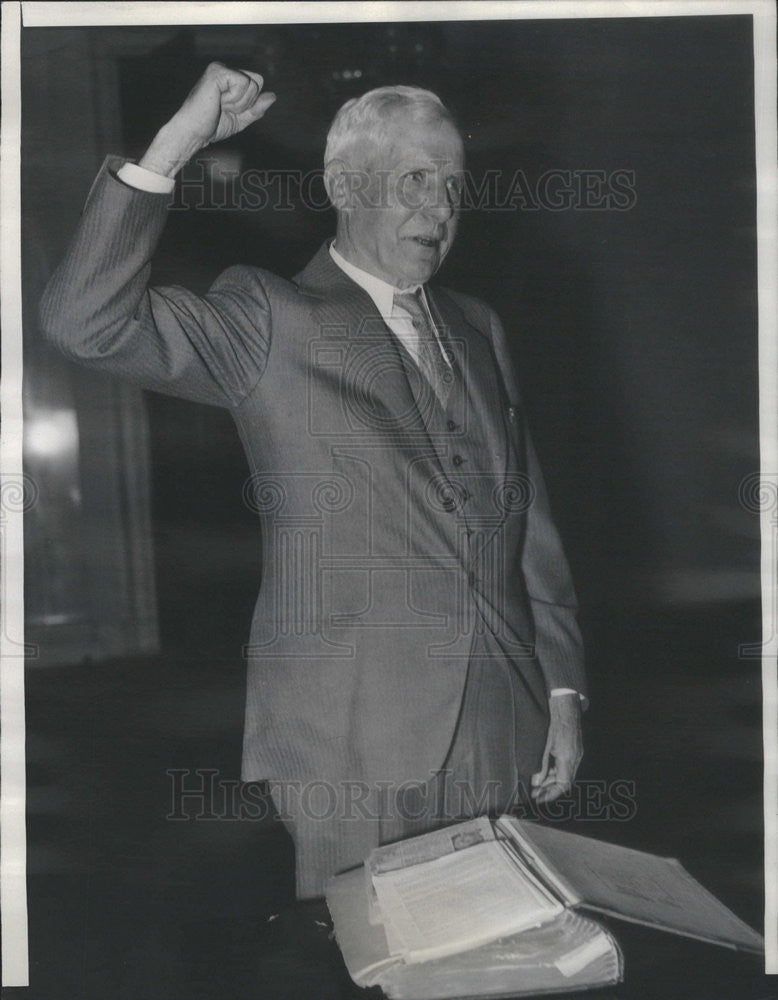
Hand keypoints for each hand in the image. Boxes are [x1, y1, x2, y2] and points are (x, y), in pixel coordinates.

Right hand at [140, 63, 275, 176]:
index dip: (251, 102)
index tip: (231, 110)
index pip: (257, 83)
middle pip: (258, 81)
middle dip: (247, 102)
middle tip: (226, 108)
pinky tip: (218, 101)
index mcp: (230, 78)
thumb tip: (273, 96)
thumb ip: (256, 108)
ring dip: (239, 102)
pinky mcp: (217, 71)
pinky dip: (234, 99)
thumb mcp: (240, 119)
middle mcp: (225, 69)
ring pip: (252, 83)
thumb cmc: (212, 126)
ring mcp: (220, 68)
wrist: (194, 132)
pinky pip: (243, 83)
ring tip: (220, 105)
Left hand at [531, 694, 582, 803]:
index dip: (551, 795)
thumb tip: (536, 783)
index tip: (540, 799)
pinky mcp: (574, 750)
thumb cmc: (554, 724)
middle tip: (534, 793)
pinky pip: (566, 767)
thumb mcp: (544, 746)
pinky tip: (544, 772)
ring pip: (565, 775)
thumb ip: (540, 766)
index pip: (563, 785)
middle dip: (549, 790)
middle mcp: (575, 759)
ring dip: (551, 782)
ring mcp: (576, 754)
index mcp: (568, 759)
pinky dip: (555, 772)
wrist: (565, 707)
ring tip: (537, 785)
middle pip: (564, 782)